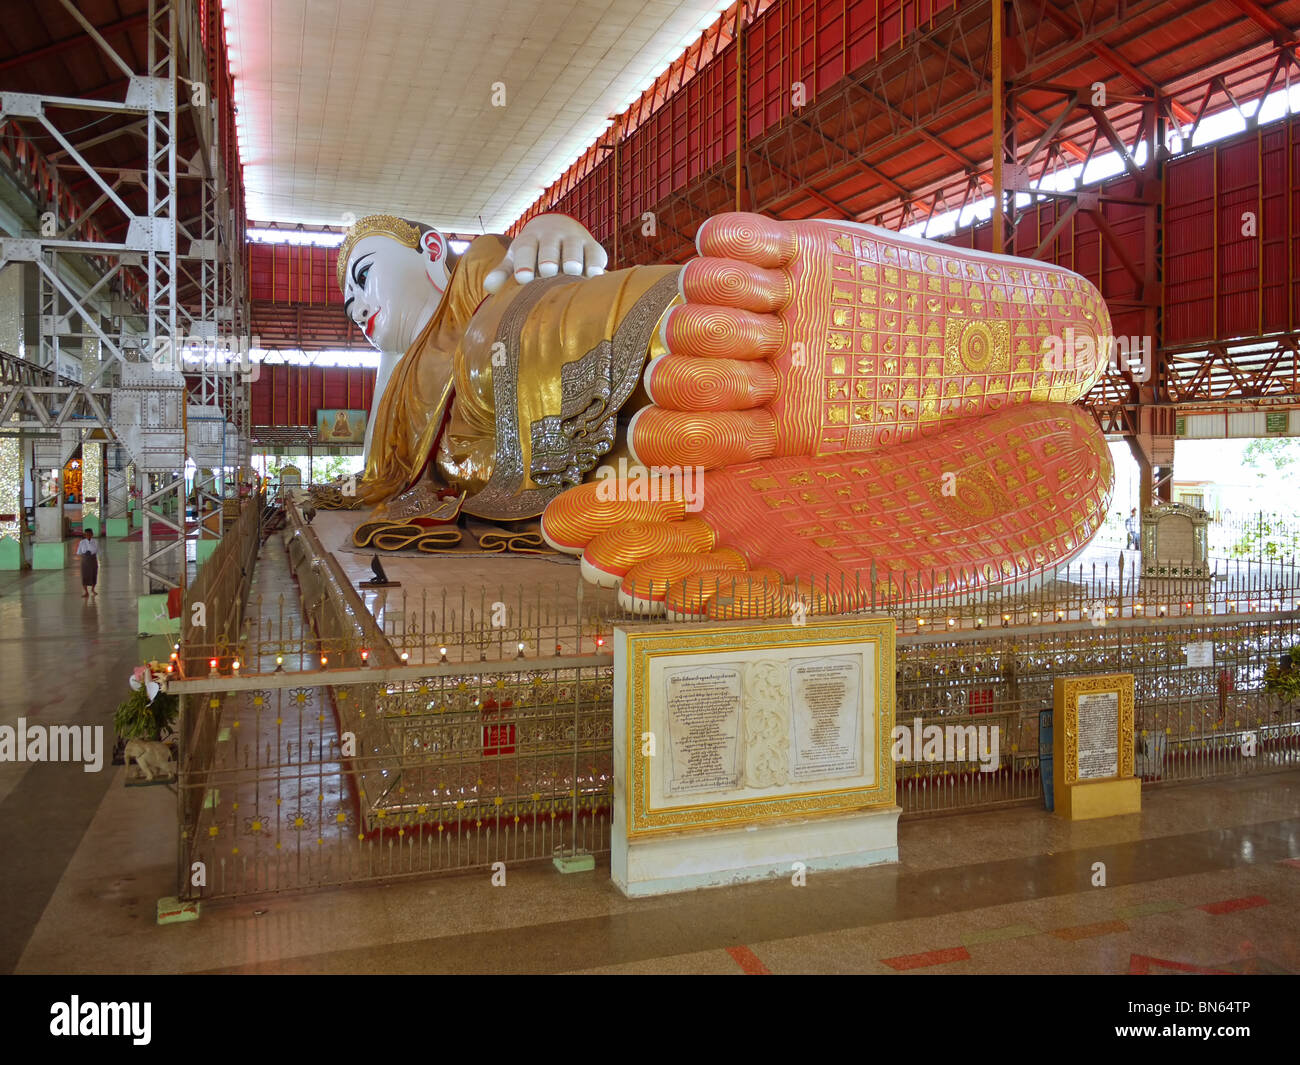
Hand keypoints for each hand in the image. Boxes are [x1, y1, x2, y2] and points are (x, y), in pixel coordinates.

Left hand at [483, 214, 608, 292]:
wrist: (560, 228)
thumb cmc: (534, 252)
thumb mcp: (517, 258)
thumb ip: (504, 273)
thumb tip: (489, 288)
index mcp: (530, 239)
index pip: (525, 248)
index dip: (524, 261)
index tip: (523, 277)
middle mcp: (552, 235)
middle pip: (549, 245)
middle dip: (548, 257)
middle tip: (547, 270)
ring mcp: (574, 239)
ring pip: (573, 247)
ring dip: (573, 258)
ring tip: (573, 272)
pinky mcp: (593, 247)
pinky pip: (595, 253)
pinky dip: (595, 263)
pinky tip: (595, 275)